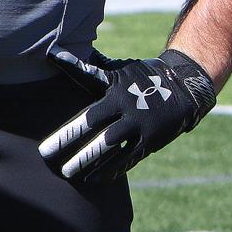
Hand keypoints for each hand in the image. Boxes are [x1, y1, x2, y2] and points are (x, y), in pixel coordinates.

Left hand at [38, 47, 216, 181]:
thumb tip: (55, 53)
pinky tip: (94, 178)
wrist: (185, 86)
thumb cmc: (142, 77)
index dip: (70, 71)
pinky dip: (112, 169)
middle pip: (94, 123)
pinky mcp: (152, 140)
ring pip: (110, 145)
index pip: (88, 79)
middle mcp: (126, 104)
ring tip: (69, 173)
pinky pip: (129, 158)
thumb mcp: (119, 69)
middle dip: (69, 140)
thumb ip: (91, 69)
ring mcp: (140, 123)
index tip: (52, 69)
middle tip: (46, 154)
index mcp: (115, 85)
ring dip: (88, 160)